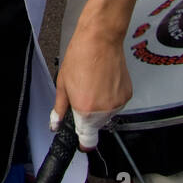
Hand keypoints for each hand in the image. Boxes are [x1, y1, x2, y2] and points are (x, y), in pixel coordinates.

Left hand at [52, 21, 131, 150]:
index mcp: (85, 110)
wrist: (100, 39)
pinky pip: (116, 103)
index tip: (82, 143)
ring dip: (100, 106)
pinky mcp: (127, 95)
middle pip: (95, 124)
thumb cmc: (80, 56)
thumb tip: (56, 124)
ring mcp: (117, 104)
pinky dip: (110, 97)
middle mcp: (104, 111)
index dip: (83, 142)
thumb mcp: (63, 83)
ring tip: (94, 83)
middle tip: (83, 94)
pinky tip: (104, 81)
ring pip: (106, 114)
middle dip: (88, 115)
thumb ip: (60, 108)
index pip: (87, 140)